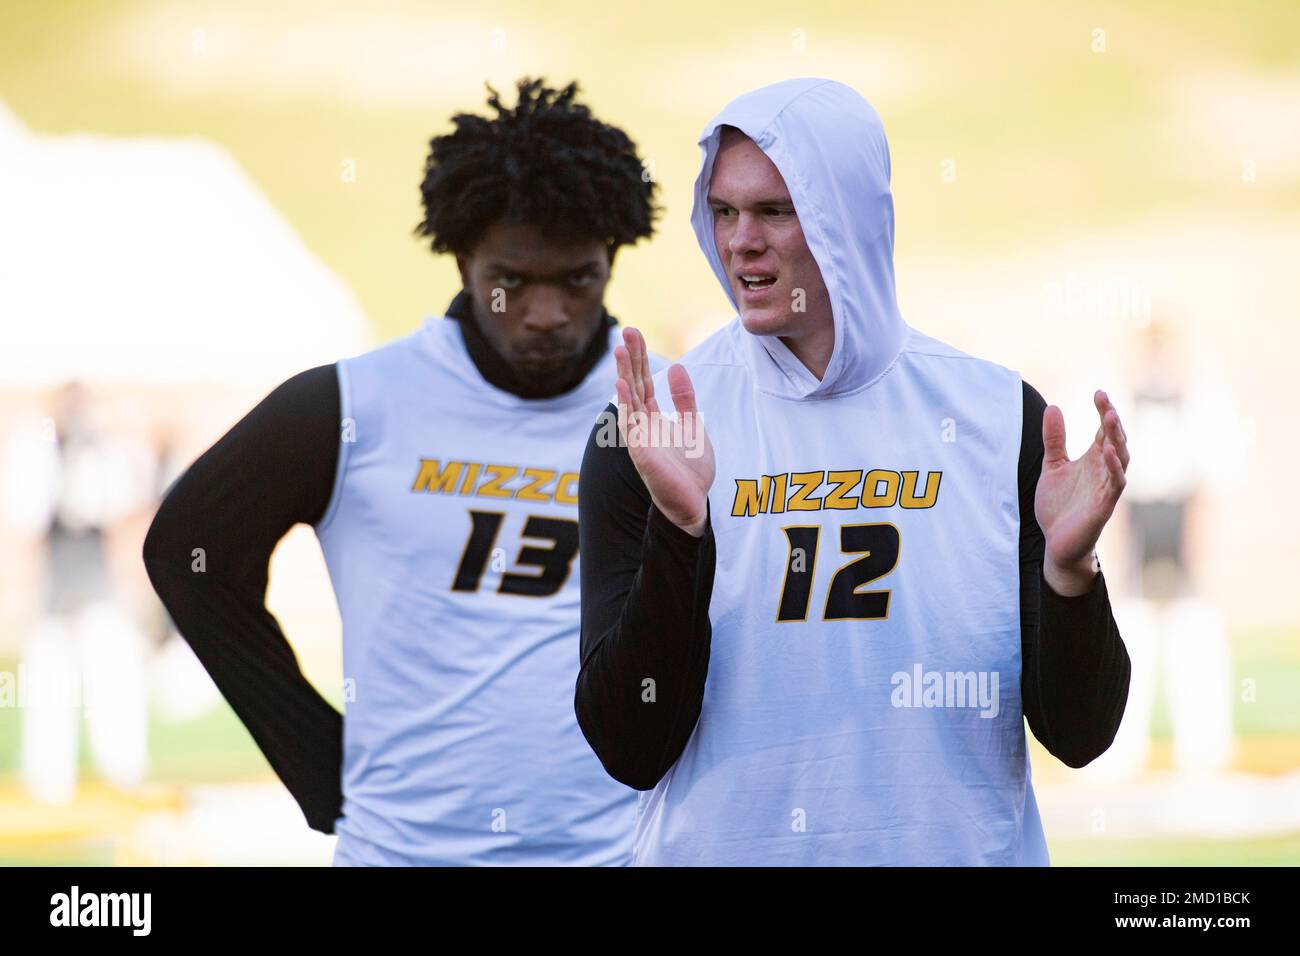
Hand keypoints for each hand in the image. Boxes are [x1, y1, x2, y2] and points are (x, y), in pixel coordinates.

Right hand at [613, 327, 715, 536]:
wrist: (692, 504)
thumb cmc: (690, 471)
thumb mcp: (692, 425)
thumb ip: (684, 399)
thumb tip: (677, 366)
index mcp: (653, 417)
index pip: (643, 381)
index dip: (639, 357)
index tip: (633, 334)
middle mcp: (642, 424)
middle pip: (634, 384)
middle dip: (629, 357)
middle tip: (626, 330)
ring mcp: (638, 437)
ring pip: (629, 400)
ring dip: (623, 374)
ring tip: (619, 350)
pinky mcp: (640, 452)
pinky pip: (630, 424)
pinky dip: (626, 404)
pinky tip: (621, 384)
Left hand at [1035, 389, 1129, 595]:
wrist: (1056, 542)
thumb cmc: (1059, 505)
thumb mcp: (1052, 466)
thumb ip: (1054, 439)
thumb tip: (1053, 407)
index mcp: (1093, 460)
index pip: (1103, 431)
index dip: (1104, 412)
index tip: (1099, 393)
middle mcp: (1104, 471)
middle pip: (1115, 440)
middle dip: (1112, 420)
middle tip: (1105, 401)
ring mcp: (1107, 487)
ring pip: (1120, 459)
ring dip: (1116, 439)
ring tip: (1110, 418)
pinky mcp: (1104, 505)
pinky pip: (1116, 484)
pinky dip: (1114, 467)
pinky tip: (1109, 452)